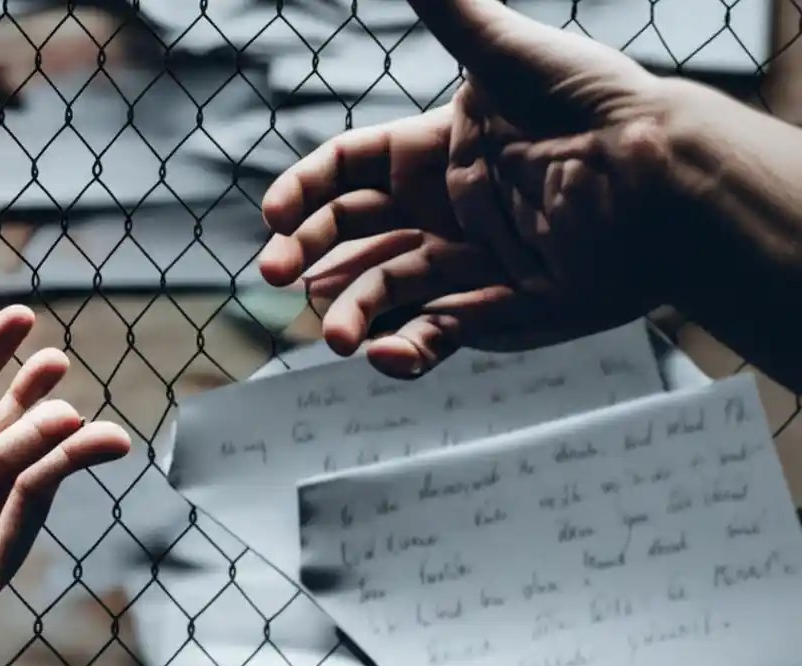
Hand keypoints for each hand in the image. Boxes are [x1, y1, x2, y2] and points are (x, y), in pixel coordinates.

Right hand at [259, 0, 685, 376]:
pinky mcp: (499, 309)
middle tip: (278, 277)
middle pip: (351, 233)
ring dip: (353, 311)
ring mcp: (466, 261)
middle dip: (310, 254)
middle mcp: (440, 207)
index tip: (275, 217)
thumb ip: (450, 9)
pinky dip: (408, 350)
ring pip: (386, 290)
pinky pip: (439, 334)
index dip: (303, 192)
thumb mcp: (505, 51)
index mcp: (431, 151)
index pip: (345, 171)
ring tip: (337, 336)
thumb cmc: (592, 104)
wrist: (663, 179)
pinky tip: (385, 357)